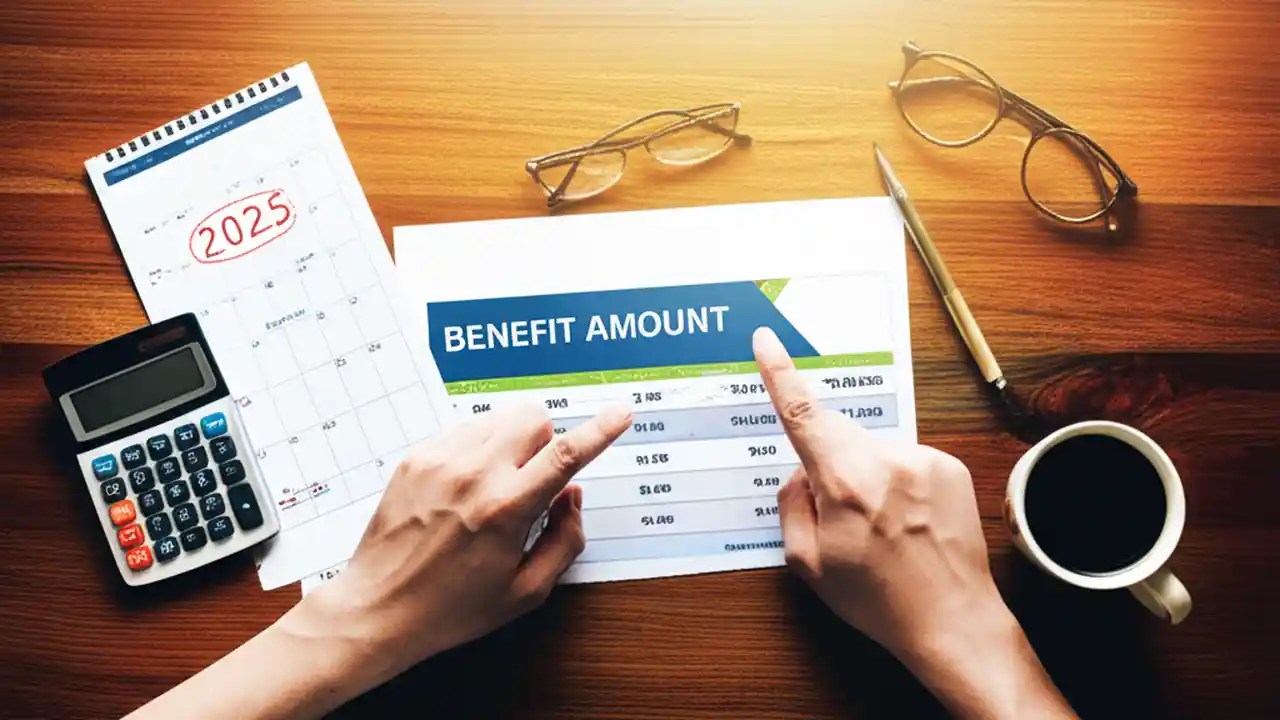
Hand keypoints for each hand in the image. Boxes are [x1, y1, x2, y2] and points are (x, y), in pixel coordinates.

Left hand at [301, 402, 630, 685]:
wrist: (378, 607)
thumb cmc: (451, 608)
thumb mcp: (525, 592)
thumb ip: (564, 540)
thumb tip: (573, 497)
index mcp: (505, 509)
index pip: (565, 455)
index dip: (600, 430)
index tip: (621, 412)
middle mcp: (473, 474)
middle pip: (532, 417)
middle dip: (546, 441)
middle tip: (533, 481)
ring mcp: (440, 460)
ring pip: (498, 417)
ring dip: (511, 442)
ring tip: (495, 487)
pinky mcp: (416, 457)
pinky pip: (465, 429)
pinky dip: (479, 448)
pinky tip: (466, 487)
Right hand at [753, 328, 1072, 718]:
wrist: (952, 620)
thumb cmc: (878, 600)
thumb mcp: (809, 563)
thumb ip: (791, 506)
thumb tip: (799, 472)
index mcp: (844, 483)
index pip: (801, 415)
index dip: (779, 374)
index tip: (766, 340)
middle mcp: (886, 460)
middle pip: (837, 436)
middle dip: (828, 464)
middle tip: (843, 519)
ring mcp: (923, 460)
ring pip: (872, 451)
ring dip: (866, 477)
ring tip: (884, 531)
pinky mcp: (949, 466)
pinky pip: (905, 460)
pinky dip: (898, 483)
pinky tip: (908, 523)